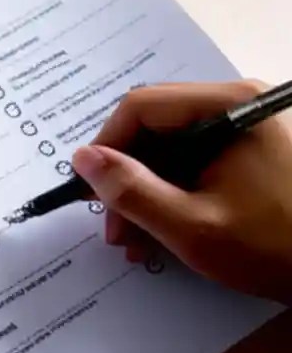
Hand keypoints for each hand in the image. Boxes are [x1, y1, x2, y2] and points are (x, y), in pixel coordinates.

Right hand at [71, 80, 291, 301]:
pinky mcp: (260, 149)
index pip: (141, 107)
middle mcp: (242, 104)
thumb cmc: (277, 247)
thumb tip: (81, 159)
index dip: (106, 147)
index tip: (91, 192)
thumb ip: (131, 191)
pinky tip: (169, 230)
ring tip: (138, 242)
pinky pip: (202, 159)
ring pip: (176, 147)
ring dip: (149, 192)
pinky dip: (179, 191)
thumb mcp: (192, 226)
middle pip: (157, 127)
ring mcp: (253, 126)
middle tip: (116, 230)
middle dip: (128, 179)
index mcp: (229, 107)